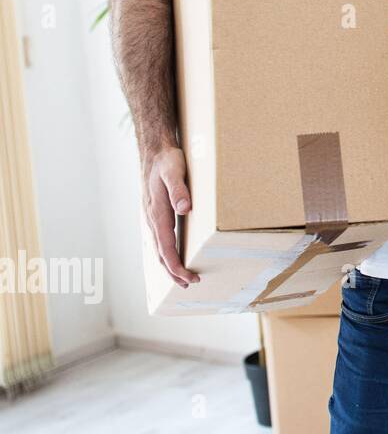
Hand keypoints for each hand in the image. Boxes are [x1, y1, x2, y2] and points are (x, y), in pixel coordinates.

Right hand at [141, 146, 198, 286]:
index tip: (190, 278)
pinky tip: (174, 252)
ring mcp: (152, 216)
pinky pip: (160, 237)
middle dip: (174, 271)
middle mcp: (152, 218)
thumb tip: (184, 210)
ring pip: (159, 247)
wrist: (155, 149)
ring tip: (182, 276)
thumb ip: (179, 190)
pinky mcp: (156, 211)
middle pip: (161, 253)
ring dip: (170, 264)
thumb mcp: (175, 172)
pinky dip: (167, 251)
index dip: (177, 266)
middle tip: (190, 284)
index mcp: (158, 214)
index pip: (166, 249)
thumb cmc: (167, 160)